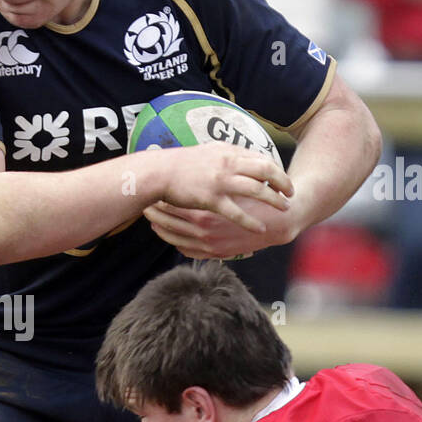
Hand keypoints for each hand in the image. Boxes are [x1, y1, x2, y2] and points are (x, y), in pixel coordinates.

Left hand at [145, 194, 300, 258]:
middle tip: (143, 206)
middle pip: (171, 221)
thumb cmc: (256, 199)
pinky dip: (174, 242)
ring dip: (161, 227)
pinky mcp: (215, 252)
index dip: (160, 200)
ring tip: (150, 220)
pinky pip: (187, 250)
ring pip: (176, 236)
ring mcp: (209, 243)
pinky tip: (167, 235)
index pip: (174, 205)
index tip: (150, 193)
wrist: (279, 222)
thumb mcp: (234, 184)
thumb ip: (214, 179)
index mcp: (208, 207)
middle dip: (156, 213)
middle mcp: (205, 227)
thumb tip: (194, 170)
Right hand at [156, 145, 292, 236]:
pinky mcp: (211, 198)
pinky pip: (237, 212)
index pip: (260, 158)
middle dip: (283, 182)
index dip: (275, 169)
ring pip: (257, 190)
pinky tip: (261, 229)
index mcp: (227, 152)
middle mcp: (228, 163)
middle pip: (266, 170)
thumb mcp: (207, 152)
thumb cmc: (180, 164)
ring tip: (284, 209)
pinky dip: (251, 221)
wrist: (159, 172)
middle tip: (291, 192)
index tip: (282, 179)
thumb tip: (239, 158)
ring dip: (274, 200)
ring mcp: (221, 181)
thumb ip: (225, 155)